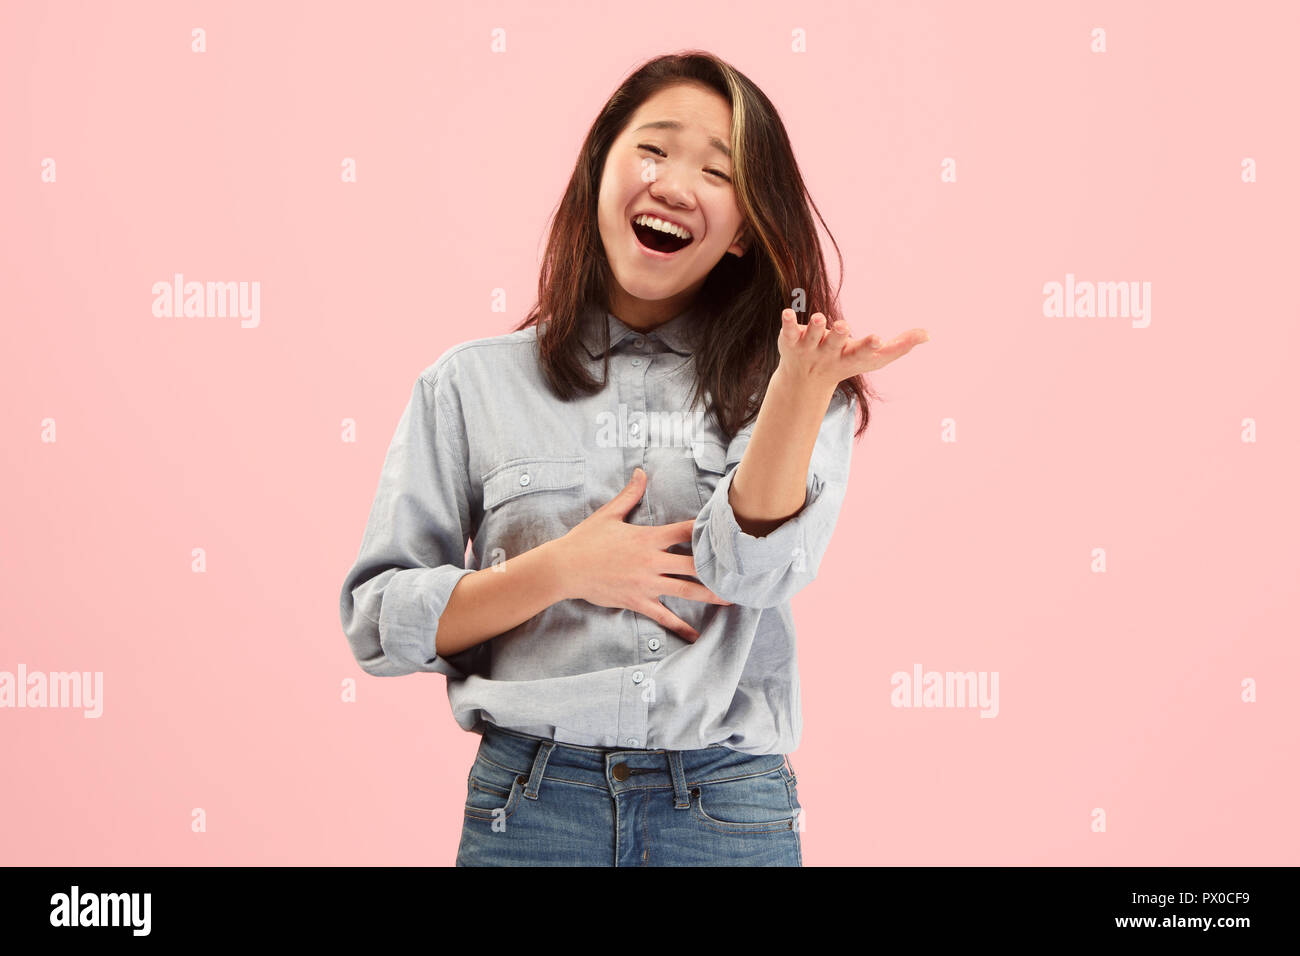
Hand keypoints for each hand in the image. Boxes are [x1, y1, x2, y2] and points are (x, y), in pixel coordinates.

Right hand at [554, 467, 732, 641]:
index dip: (706, 529)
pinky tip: (696, 636)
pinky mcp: (638, 601)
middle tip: (740, 570)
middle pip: (694, 563)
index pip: (684, 530)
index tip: (727, 529)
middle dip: (717, 566)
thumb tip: (641, 472)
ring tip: (732, 598)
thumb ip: (629, 494)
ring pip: (686, 590)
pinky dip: (681, 627)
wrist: (565, 568)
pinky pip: (664, 616)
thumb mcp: (608, 514)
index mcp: (648, 537)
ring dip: (711, 594)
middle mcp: (652, 561)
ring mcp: (647, 583)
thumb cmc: (585, 540)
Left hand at [776, 308, 929, 392]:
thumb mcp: (874, 357)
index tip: (876, 338)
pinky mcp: (791, 340)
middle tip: (844, 325)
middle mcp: (829, 353)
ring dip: (816, 327)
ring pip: (812, 336)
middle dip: (839, 335)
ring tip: (819, 318)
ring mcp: (809, 348)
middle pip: (835, 343)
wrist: (805, 380)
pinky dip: (788, 323)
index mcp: (851, 356)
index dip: (868, 345)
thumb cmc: (846, 362)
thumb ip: (901, 345)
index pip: (861, 352)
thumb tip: (929, 334)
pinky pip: (788, 331)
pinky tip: (787, 313)